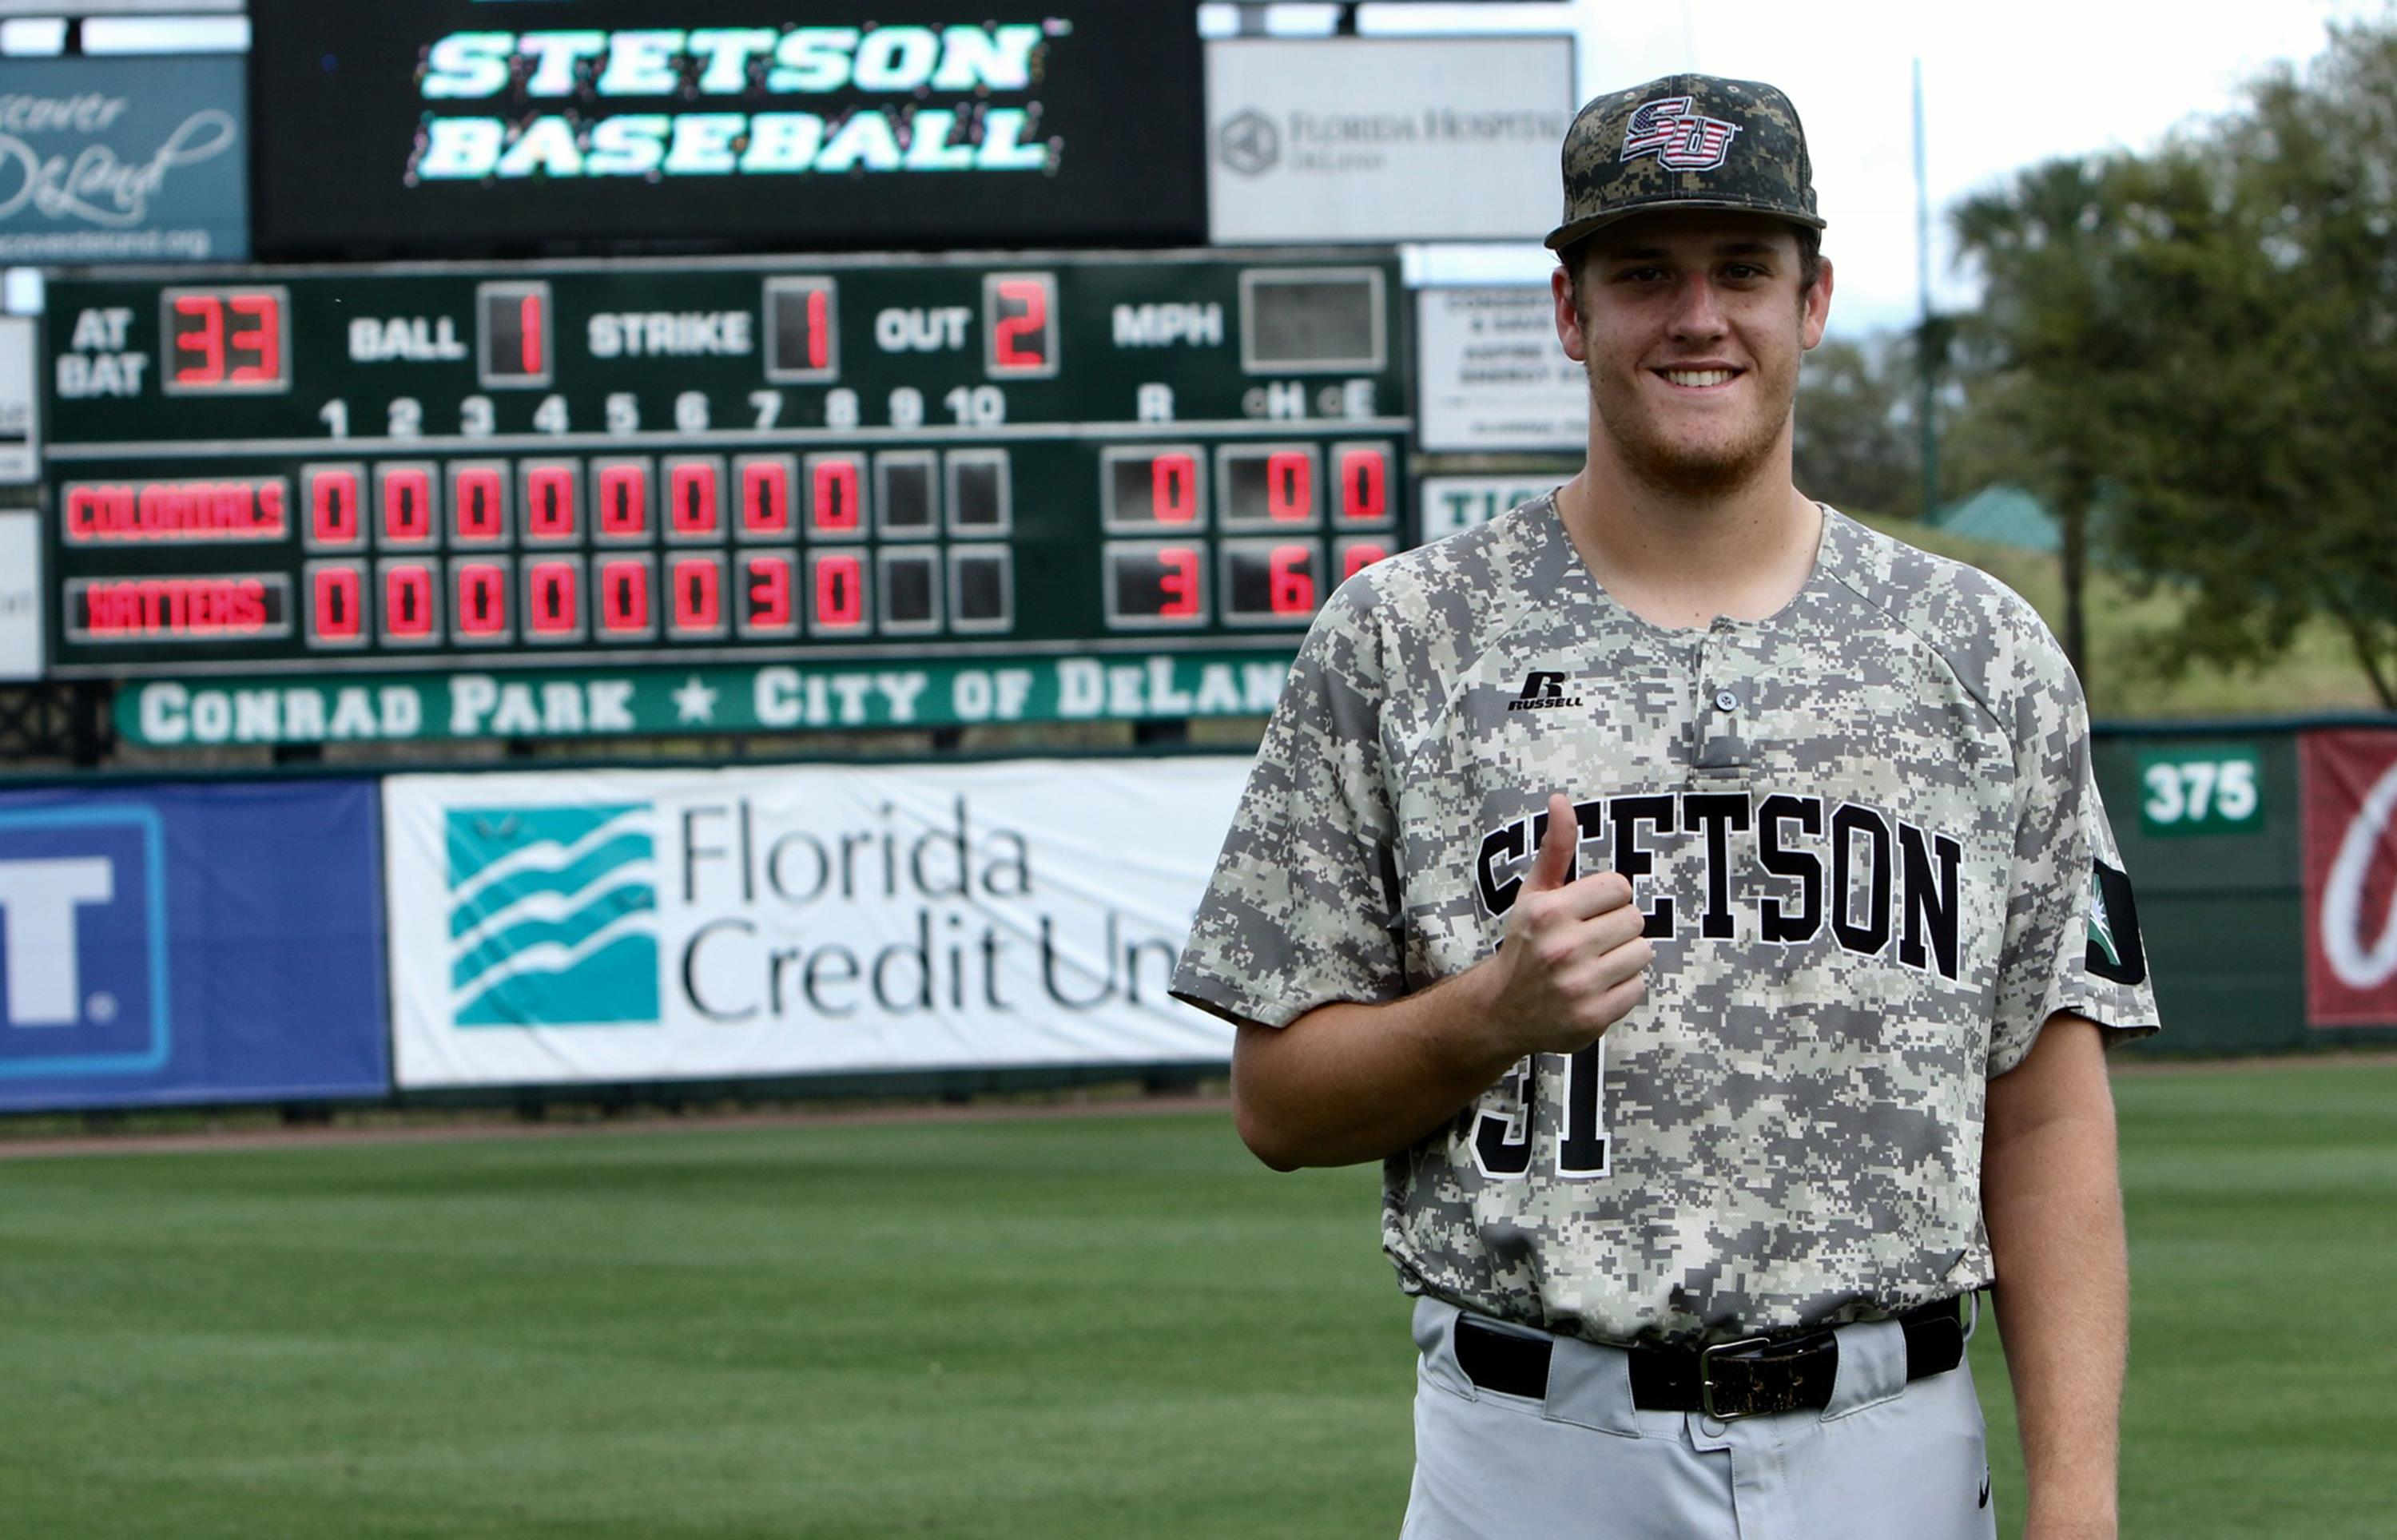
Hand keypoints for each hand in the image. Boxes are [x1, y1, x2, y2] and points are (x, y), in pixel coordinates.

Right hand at [1476, 793, 1651, 1058]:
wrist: (1502, 1010)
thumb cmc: (1525, 945)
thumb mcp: (1534, 894)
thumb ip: (1555, 848)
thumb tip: (1561, 799)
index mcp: (1550, 912)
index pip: (1619, 887)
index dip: (1607, 899)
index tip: (1587, 912)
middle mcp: (1564, 948)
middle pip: (1635, 919)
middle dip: (1617, 928)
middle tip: (1591, 941)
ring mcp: (1579, 985)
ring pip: (1642, 952)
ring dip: (1624, 957)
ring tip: (1596, 964)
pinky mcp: (1593, 1016)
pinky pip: (1639, 987)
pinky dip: (1623, 988)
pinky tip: (1597, 988)